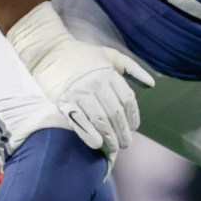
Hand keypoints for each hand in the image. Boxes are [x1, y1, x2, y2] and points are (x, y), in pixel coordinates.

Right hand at [30, 42, 151, 152]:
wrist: (49, 52)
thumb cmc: (82, 54)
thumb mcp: (111, 56)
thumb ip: (133, 69)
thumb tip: (151, 84)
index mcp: (109, 74)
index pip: (127, 100)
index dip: (133, 117)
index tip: (133, 128)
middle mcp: (96, 84)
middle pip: (115, 114)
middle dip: (122, 132)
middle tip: (125, 144)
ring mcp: (79, 94)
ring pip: (100, 120)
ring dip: (109, 137)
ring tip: (113, 148)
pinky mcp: (64, 102)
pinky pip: (79, 121)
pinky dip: (89, 134)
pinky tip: (96, 144)